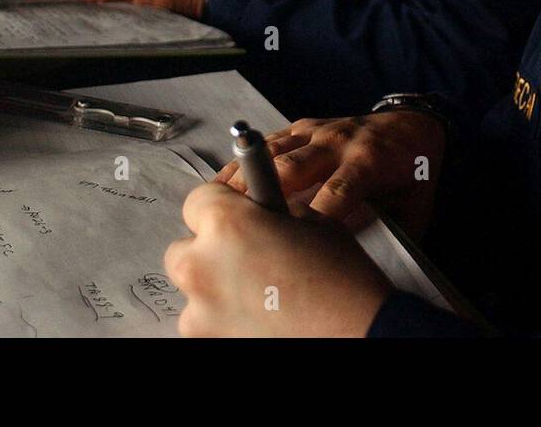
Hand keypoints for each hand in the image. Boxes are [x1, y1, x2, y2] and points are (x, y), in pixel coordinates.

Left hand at [165, 183, 391, 336]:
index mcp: (226, 223)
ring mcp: (199, 310)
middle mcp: (200, 264)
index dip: (222, 205)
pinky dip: (223, 316)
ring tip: (258, 293)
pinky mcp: (206, 340)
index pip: (198, 200)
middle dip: (210, 248)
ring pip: (193, 287)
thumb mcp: (310, 220)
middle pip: (184, 247)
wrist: (357, 331)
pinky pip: (204, 320)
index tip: (236, 214)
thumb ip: (269, 212)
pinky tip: (258, 315)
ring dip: (216, 284)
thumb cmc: (341, 275)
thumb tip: (256, 214)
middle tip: (249, 256)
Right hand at [215, 112, 445, 237]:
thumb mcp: (417, 204)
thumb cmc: (413, 172)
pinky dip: (244, 160)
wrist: (414, 125)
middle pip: (294, 168)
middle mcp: (339, 142)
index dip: (313, 219)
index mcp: (368, 162)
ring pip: (274, 152)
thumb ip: (396, 231)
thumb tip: (369, 263)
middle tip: (236, 225)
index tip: (291, 245)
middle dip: (263, 194)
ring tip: (215, 206)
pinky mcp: (304, 127)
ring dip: (244, 177)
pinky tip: (222, 183)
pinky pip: (270, 141)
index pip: (337, 192)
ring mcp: (319, 131)